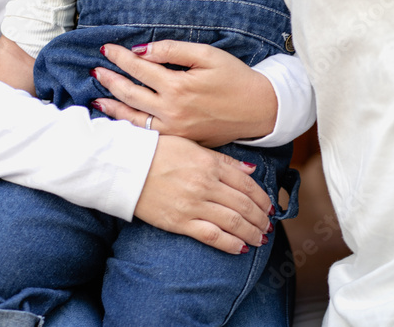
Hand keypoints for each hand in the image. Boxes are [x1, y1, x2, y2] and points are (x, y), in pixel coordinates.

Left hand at [92, 41, 276, 147]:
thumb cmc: (234, 78)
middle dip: (110, 80)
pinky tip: (120, 120)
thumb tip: (142, 50)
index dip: (120, 57)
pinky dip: (130, 126)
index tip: (107, 48)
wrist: (259, 109)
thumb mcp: (207, 55)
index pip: (139, 68)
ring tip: (96, 98)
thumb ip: (172, 51)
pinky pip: (148, 134)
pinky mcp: (180, 140)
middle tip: (95, 70)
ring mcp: (174, 130)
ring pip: (134, 119)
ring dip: (113, 107)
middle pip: (130, 94)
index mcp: (178, 87)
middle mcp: (172, 111)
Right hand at [134, 135, 273, 253]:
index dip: (262, 197)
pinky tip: (240, 248)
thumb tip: (251, 169)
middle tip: (268, 225)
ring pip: (233, 222)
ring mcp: (193, 204)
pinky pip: (212, 236)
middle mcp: (205, 184)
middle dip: (261, 217)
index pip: (246, 183)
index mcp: (209, 163)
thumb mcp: (190, 145)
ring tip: (260, 238)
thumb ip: (222, 159)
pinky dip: (230, 244)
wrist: (123, 165)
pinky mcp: (180, 222)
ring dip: (251, 232)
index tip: (269, 206)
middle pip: (244, 204)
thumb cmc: (155, 151)